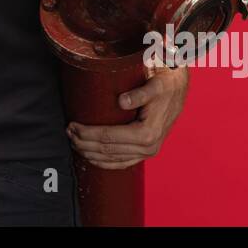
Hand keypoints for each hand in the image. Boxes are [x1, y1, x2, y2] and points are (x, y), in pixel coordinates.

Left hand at [66, 63, 188, 170]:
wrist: (179, 88)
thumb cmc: (165, 84)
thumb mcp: (155, 85)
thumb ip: (139, 94)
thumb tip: (122, 101)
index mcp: (147, 133)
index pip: (109, 138)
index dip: (88, 134)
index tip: (73, 126)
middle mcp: (148, 147)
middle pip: (108, 150)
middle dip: (84, 143)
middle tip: (68, 133)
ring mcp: (148, 151)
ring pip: (113, 159)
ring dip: (91, 153)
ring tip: (74, 143)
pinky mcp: (147, 151)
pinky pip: (123, 163)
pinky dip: (106, 162)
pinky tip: (93, 158)